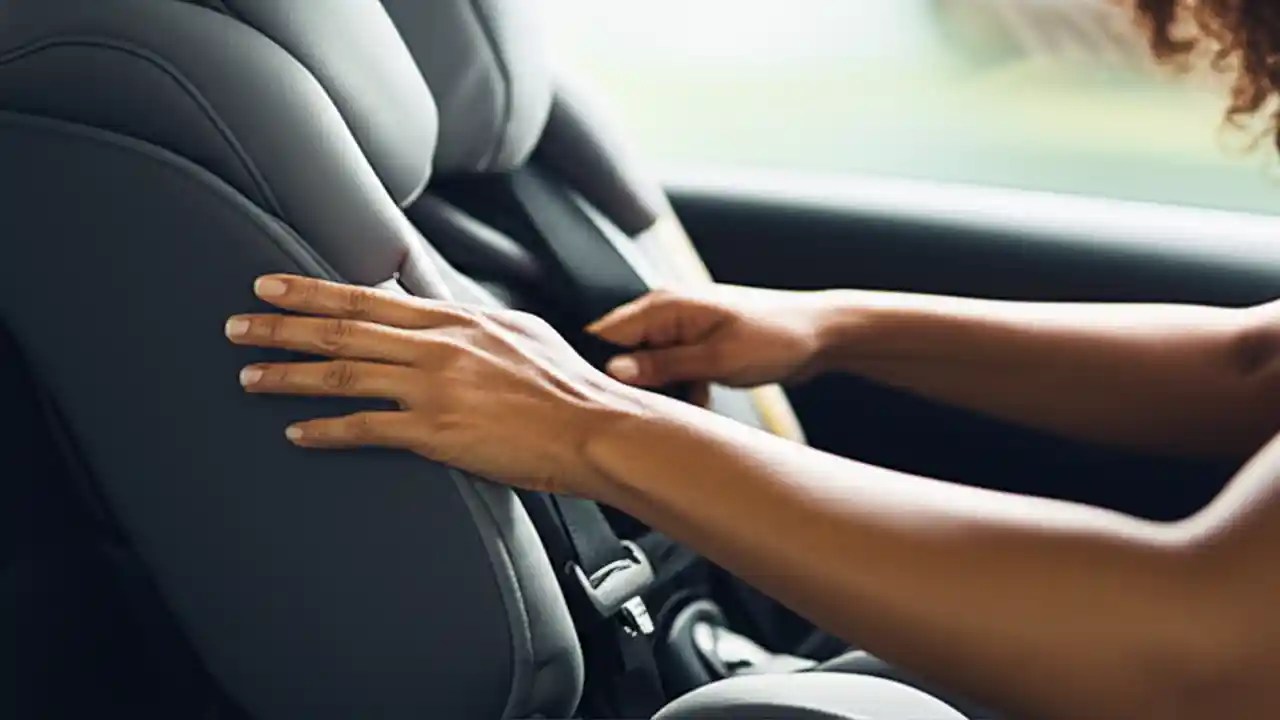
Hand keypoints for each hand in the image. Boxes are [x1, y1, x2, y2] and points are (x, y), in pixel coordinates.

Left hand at [225, 274, 652, 496]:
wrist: (596, 426)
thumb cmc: (568, 387)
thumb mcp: (521, 333)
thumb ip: (474, 324)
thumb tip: (446, 313)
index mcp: (456, 320)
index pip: (369, 298)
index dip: (314, 292)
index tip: (272, 285)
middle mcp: (437, 346)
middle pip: (343, 330)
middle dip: (283, 325)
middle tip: (237, 324)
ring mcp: (434, 387)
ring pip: (344, 374)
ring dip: (289, 374)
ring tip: (248, 375)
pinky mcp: (437, 431)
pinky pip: (367, 428)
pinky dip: (326, 430)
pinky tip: (296, 433)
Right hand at [587, 285, 834, 388]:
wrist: (822, 335)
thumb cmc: (777, 336)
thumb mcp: (717, 358)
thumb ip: (663, 365)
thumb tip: (615, 371)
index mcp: (666, 305)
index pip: (608, 333)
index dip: (604, 367)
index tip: (612, 399)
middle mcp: (669, 313)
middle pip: (626, 354)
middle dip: (639, 384)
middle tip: (661, 405)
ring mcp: (684, 330)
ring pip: (651, 368)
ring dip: (665, 390)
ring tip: (692, 399)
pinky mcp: (698, 346)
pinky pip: (673, 372)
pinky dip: (684, 389)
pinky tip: (704, 398)